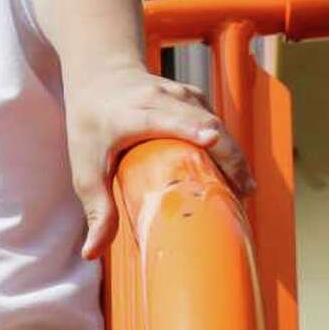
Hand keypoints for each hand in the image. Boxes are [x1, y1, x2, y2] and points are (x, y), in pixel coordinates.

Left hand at [65, 64, 253, 257]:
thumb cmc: (91, 123)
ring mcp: (183, 95)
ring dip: (233, 155)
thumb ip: (95, 209)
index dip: (192, 129)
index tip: (212, 141)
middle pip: (205, 123)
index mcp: (135, 112)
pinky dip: (227, 148)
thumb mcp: (84, 167)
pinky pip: (216, 123)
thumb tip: (91, 253)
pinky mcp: (195, 98)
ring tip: (244, 190)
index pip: (168, 117)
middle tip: (244, 192)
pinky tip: (235, 174)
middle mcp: (163, 98)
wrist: (101, 76)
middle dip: (229, 155)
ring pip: (217, 123)